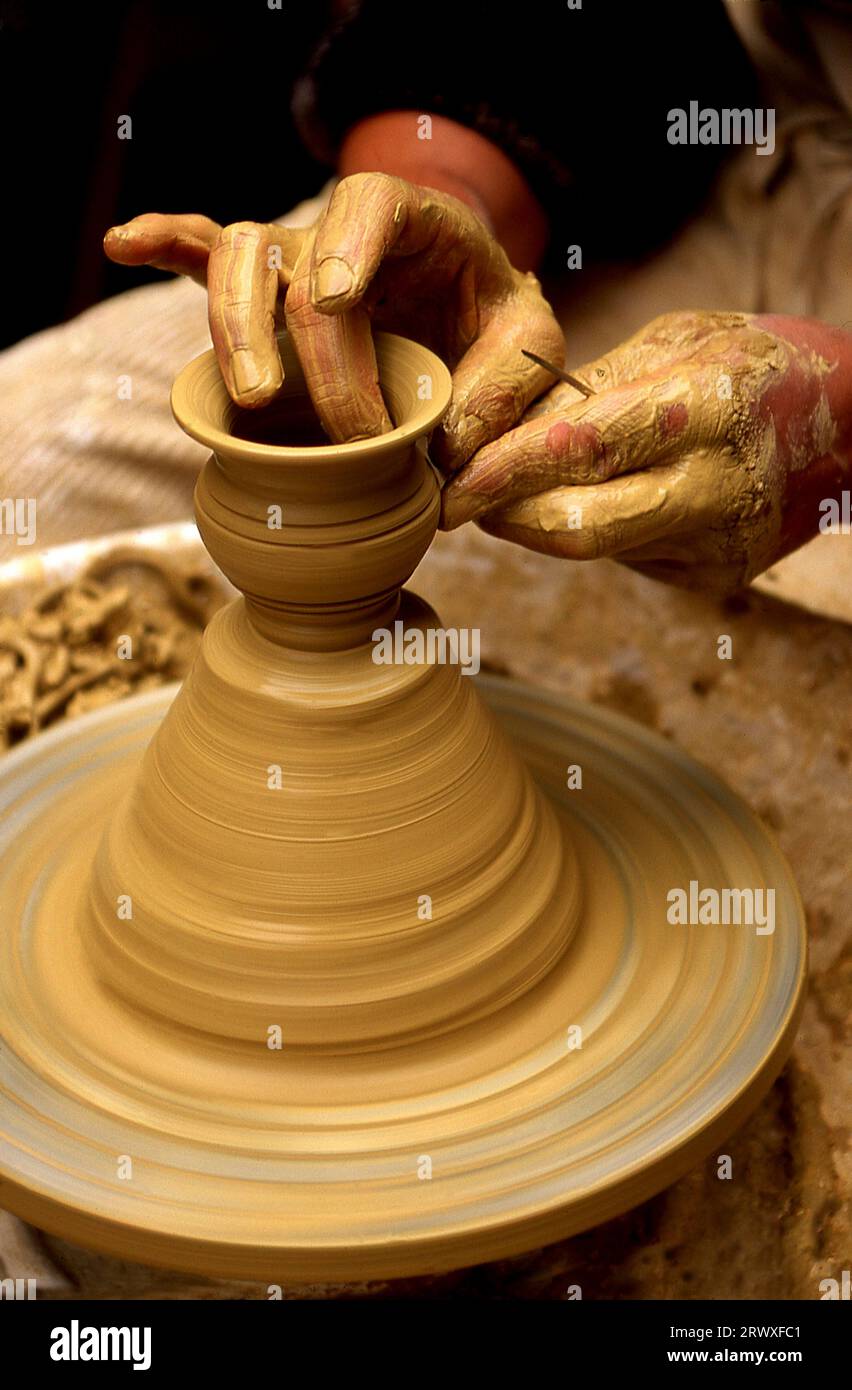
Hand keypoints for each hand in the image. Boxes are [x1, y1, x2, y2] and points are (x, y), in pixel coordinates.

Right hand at [104, 174, 563, 463]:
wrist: (473, 320)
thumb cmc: (498, 327)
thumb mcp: (533, 352)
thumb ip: (506, 392)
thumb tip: (445, 455)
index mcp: (418, 222)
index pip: (372, 204)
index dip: (348, 245)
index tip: (338, 303)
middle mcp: (343, 236)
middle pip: (292, 262)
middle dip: (295, 344)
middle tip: (316, 419)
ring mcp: (296, 259)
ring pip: (236, 262)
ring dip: (231, 327)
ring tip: (248, 393)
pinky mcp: (266, 293)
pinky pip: (201, 253)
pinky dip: (163, 246)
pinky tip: (124, 246)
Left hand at [441, 311, 851, 592]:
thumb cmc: (753, 362)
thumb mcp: (677, 341)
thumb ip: (592, 389)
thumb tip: (505, 430)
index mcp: (704, 409)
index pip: (580, 450)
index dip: (505, 469)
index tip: (452, 479)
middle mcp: (714, 486)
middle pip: (579, 527)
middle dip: (507, 516)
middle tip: (463, 499)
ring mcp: (716, 542)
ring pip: (595, 549)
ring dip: (540, 523)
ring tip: (512, 492)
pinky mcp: (712, 575)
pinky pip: (626, 556)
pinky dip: (593, 529)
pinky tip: (593, 500)